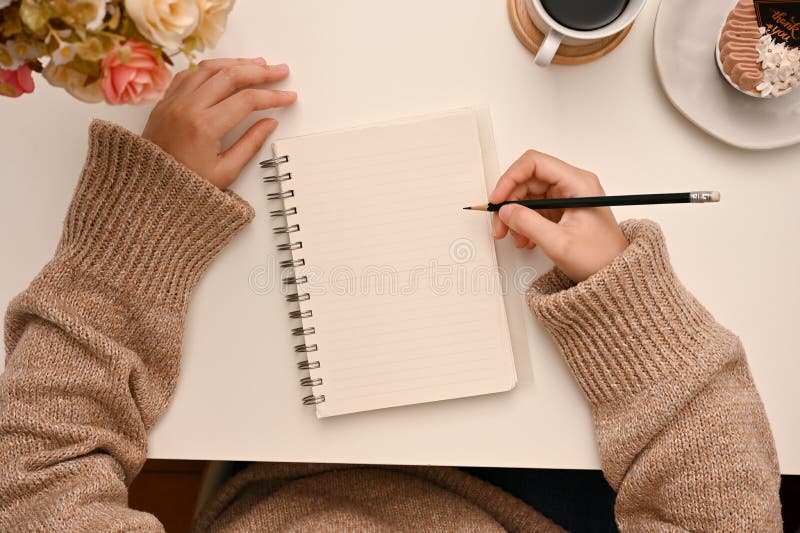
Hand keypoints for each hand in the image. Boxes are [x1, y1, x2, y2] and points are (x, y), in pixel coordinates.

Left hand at [142, 57, 296, 188]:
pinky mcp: (165, 102)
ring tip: (257, 65)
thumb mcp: (226, 172)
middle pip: (230, 76)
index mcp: (205, 126)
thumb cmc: (185, 188)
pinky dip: (210, 68)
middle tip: (280, 71)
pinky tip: (224, 70)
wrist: (148, 192)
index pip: (247, 100)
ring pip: (209, 68)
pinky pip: (189, 74)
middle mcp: (187, 107)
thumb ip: (251, 144)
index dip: (273, 96)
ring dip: (236, 63)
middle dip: (260, 72)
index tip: (288, 97)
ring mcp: (174, 101)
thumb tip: (269, 123)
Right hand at [490, 150, 627, 281]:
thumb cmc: (599, 258)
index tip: (498, 198)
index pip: (535, 163)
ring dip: (515, 215)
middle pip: (528, 180)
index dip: (510, 178)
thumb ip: (528, 224)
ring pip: (528, 195)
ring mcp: (567, 197)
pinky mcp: (562, 209)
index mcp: (578, 183)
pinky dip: (524, 222)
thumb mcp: (558, 243)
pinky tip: (525, 238)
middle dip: (509, 202)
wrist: (615, 274)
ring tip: (514, 236)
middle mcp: (572, 184)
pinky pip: (534, 208)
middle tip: (500, 224)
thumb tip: (506, 211)